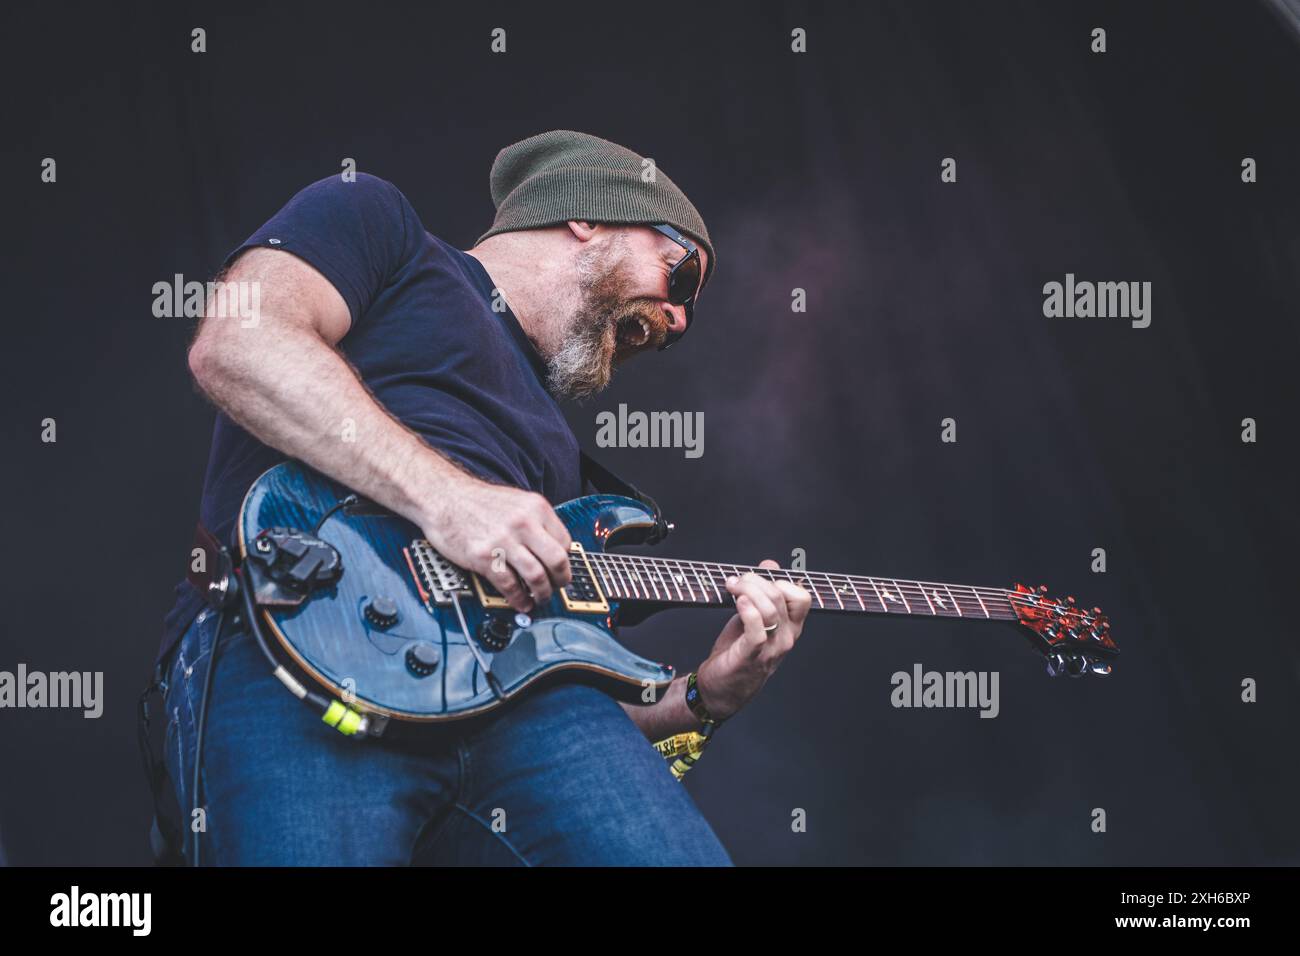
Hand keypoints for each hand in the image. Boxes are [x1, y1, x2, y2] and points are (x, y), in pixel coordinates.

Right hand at [419, 476, 571, 612]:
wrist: (444, 496)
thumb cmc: (476, 501)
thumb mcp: (516, 502)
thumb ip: (535, 522)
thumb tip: (551, 548)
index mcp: (535, 508)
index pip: (565, 542)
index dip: (565, 561)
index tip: (561, 570)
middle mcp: (523, 523)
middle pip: (557, 561)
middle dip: (560, 581)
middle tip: (557, 588)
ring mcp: (503, 541)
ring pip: (537, 576)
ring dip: (542, 594)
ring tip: (540, 599)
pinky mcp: (484, 557)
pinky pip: (510, 585)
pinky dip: (519, 599)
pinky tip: (521, 602)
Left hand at [695, 559, 811, 720]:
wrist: (721, 688)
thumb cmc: (737, 651)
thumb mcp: (753, 617)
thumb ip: (763, 592)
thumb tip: (770, 564)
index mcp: (791, 627)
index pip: (801, 596)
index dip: (779, 580)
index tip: (755, 578)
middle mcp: (786, 638)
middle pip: (780, 596)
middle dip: (754, 580)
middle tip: (734, 581)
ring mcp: (772, 649)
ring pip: (770, 608)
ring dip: (747, 590)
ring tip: (731, 588)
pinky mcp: (752, 656)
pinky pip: (757, 630)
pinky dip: (748, 611)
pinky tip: (738, 602)